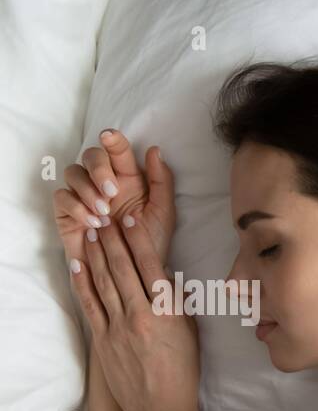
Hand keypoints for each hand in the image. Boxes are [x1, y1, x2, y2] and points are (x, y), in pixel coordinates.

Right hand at [53, 129, 174, 300]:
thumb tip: (155, 150)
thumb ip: (162, 182)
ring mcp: (83, 196)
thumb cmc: (148, 244)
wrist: (132, 274)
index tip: (110, 136)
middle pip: (90, 156)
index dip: (112, 140)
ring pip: (73, 173)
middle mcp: (103, 183)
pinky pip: (62, 197)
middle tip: (112, 192)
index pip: (117, 150)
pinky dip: (76, 207)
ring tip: (105, 213)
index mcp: (129, 178)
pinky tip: (93, 223)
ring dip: (88, 189)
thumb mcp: (163, 213)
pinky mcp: (68, 212)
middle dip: (99, 169)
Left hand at [69, 217, 199, 410]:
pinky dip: (83, 281)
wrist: (159, 407)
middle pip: (123, 269)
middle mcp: (141, 316)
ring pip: (104, 281)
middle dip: (113, 240)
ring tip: (92, 231)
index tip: (130, 221)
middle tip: (105, 217)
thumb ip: (177, 305)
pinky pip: (91, 304)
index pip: (150, 268)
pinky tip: (79, 263)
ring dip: (97, 253)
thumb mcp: (190, 334)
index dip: (138, 242)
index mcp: (168, 314)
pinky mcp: (102, 339)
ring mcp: (118, 327)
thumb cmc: (182, 372)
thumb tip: (166, 280)